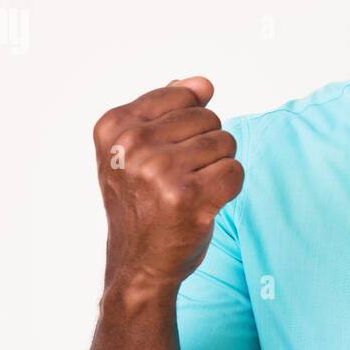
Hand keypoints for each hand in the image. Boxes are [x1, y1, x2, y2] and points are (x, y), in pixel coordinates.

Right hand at [92, 76, 243, 294]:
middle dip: (205, 147)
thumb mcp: (135, 151)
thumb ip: (166, 110)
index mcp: (114, 127)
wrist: (138, 265)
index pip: (183, 95)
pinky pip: (235, 171)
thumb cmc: (141, 204)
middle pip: (208, 118)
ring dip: (217, 168)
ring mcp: (160, 171)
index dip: (189, 125)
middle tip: (179, 179)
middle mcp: (132, 145)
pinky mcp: (190, 198)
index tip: (167, 154)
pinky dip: (228, 188)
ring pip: (226, 143)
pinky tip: (204, 204)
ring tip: (190, 191)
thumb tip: (203, 84)